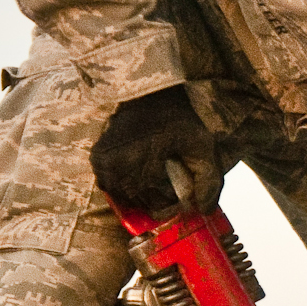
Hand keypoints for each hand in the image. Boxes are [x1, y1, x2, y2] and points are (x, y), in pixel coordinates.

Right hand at [90, 86, 222, 212]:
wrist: (148, 94)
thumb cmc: (178, 120)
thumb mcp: (202, 146)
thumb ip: (209, 180)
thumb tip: (205, 211)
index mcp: (145, 165)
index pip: (160, 203)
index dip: (174, 201)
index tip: (181, 189)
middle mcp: (120, 168)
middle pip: (142, 203)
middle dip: (158, 198)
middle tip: (168, 181)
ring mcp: (105, 164)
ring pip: (125, 198)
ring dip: (140, 195)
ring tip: (154, 175)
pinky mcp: (97, 159)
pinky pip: (110, 188)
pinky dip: (123, 186)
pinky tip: (137, 172)